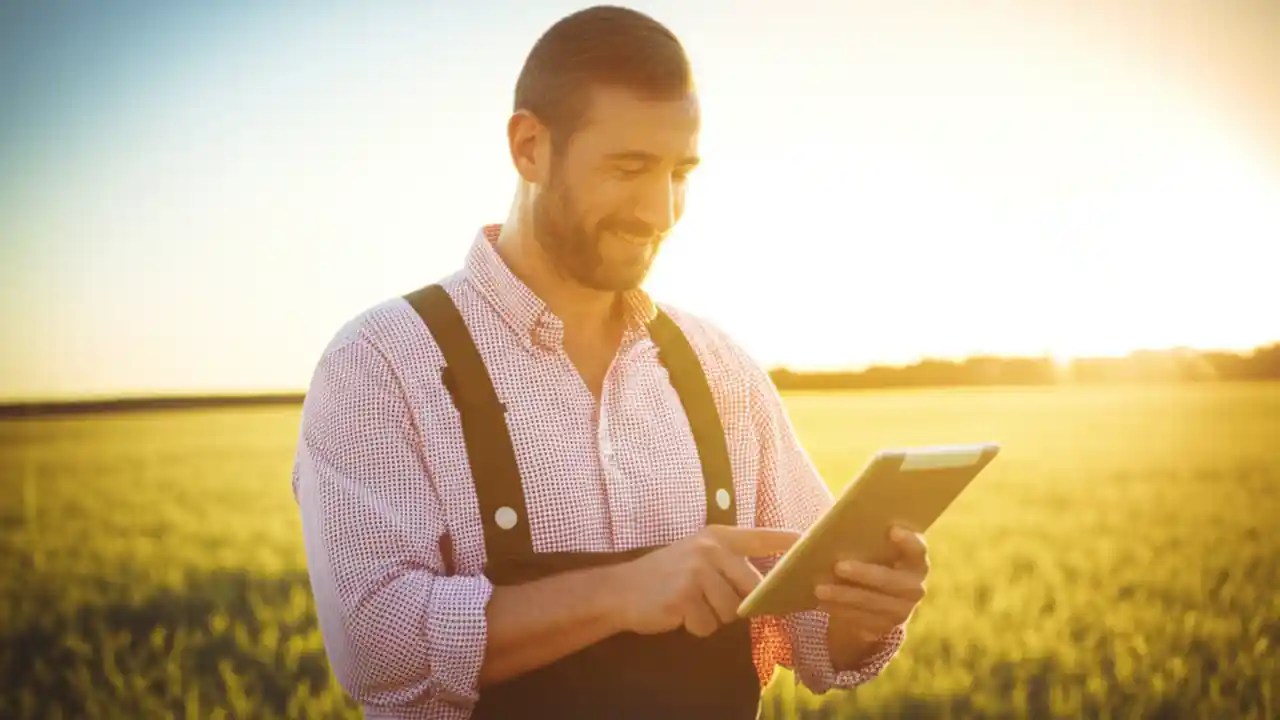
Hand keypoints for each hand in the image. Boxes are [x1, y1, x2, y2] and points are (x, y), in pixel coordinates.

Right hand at [610, 525, 800, 637]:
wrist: (621, 590)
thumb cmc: (665, 576)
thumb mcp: (697, 556)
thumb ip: (729, 563)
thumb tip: (767, 587)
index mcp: (717, 537)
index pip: (761, 537)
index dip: (787, 541)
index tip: (810, 542)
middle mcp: (710, 550)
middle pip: (751, 588)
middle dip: (735, 603)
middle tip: (706, 598)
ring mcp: (697, 572)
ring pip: (731, 612)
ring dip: (712, 617)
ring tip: (689, 604)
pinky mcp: (685, 596)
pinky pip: (709, 625)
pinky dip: (696, 627)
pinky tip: (678, 614)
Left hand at [817, 524, 926, 641]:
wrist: (872, 595)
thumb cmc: (868, 559)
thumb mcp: (870, 547)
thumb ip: (863, 536)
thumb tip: (833, 525)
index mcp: (915, 561)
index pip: (918, 550)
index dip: (908, 541)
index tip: (891, 529)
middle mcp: (914, 587)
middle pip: (893, 581)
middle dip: (865, 574)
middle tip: (838, 566)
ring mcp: (902, 611)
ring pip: (874, 604)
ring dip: (845, 596)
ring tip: (819, 588)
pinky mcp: (885, 628)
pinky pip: (863, 621)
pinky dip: (841, 611)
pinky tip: (822, 603)